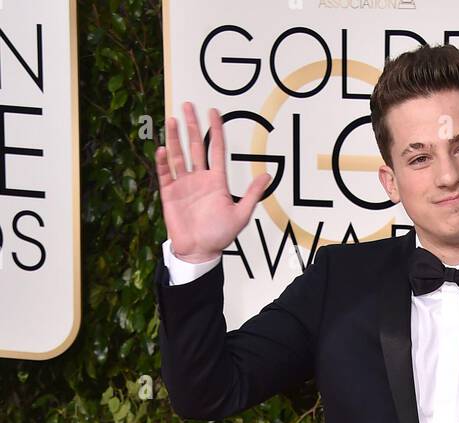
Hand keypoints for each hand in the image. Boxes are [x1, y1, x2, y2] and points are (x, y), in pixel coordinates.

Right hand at [155, 102, 269, 261]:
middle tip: (187, 105)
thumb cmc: (219, 236)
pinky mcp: (170, 193)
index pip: (216, 149)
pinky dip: (163, 161)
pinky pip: (165, 173)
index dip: (216, 130)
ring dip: (174, 138)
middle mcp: (199, 178)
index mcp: (216, 181)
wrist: (199, 252)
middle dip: (191, 125)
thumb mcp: (240, 215)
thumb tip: (267, 176)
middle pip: (195, 146)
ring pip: (178, 155)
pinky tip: (163, 149)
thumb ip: (251, 194)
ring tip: (172, 119)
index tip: (214, 112)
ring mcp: (183, 184)